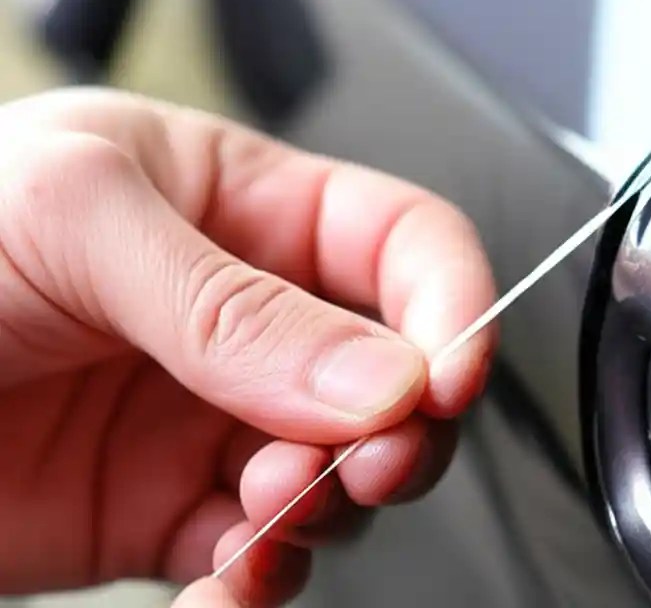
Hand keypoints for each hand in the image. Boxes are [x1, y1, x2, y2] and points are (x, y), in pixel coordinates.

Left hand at [0, 89, 496, 605]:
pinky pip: (260, 555)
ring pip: (339, 474)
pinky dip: (263, 579)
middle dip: (404, 425)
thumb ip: (237, 305)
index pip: (400, 244)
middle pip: (394, 372)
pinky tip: (227, 578)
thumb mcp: (77, 220)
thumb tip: (382, 375)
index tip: (450, 373)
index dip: (451, 304)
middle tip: (373, 457)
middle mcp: (240, 314)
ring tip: (261, 509)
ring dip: (324, 507)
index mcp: (236, 203)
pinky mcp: (162, 513)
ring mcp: (206, 419)